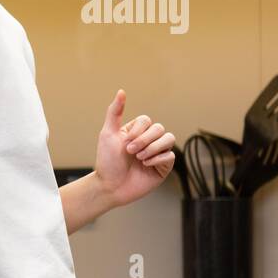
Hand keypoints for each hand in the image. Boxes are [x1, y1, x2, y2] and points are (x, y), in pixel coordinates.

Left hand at [93, 89, 176, 207]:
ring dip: (153, 148)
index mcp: (136, 132)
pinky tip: (146, 165)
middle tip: (131, 152)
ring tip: (139, 159)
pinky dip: (158, 159)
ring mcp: (157, 153)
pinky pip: (171, 156)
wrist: (110, 186)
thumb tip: (121, 91)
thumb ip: (115, 112)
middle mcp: (148, 141)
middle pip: (159, 128)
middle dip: (144, 140)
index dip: (138, 130)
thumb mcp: (108, 134)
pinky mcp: (163, 167)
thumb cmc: (107, 161)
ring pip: (169, 139)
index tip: (124, 142)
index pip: (147, 120)